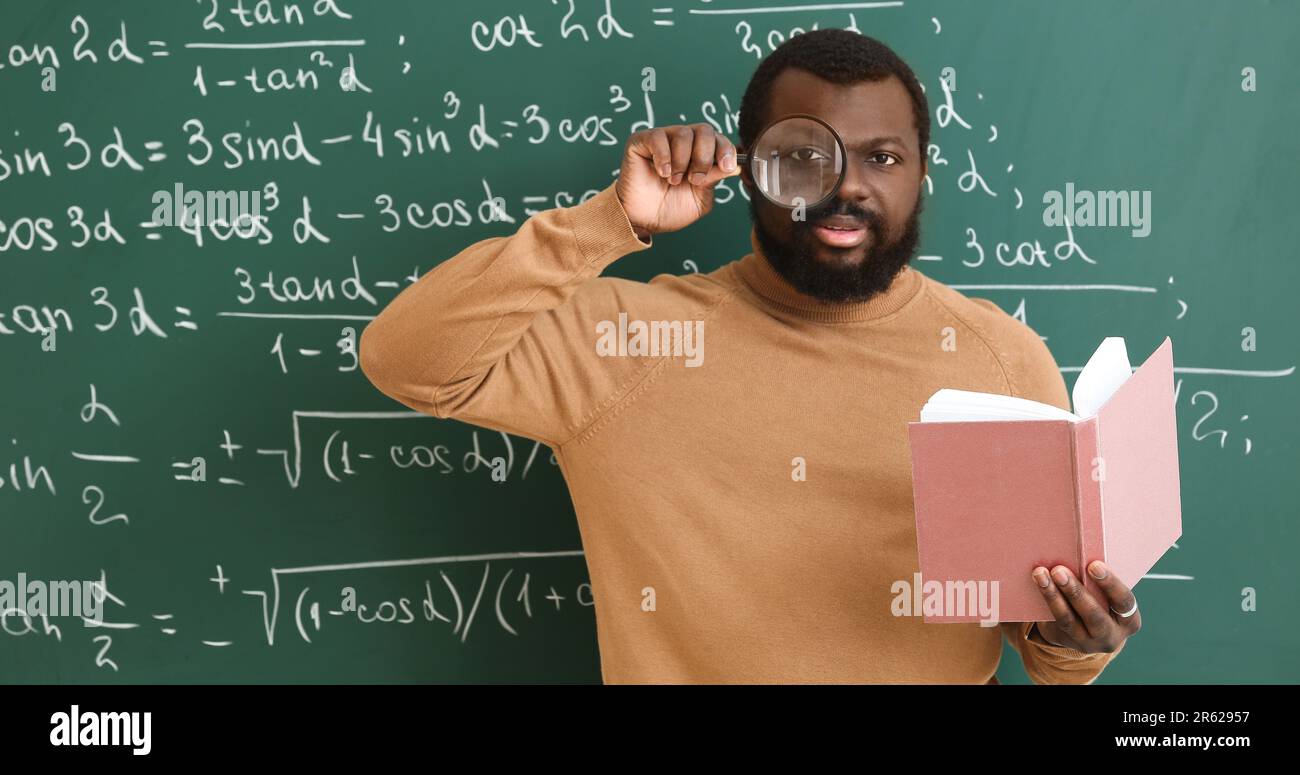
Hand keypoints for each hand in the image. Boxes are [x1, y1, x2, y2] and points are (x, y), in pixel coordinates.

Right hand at [615, 123, 741, 239]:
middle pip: (704, 130)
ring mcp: (662, 139)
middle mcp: (683, 142)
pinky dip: (663, 156)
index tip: (727, 167)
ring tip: (673, 180)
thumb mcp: (701, 197)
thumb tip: (734, 165)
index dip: (726, 150)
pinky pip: (658, 137)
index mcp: (700, 153)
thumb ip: (715, 179)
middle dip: (704, 157)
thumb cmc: (671, 209)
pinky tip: (662, 173)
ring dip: (682, 161)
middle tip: (694, 179)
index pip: (719, 139)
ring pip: (683, 133)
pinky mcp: (641, 141)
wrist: (645, 221)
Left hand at [1028, 561, 1139, 652]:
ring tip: (1041, 574)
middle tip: (1059, 570)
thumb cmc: (1103, 603)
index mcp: (1129, 620)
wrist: (1087, 633)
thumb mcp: (1110, 597)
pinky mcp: (1068, 641)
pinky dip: (1047, 600)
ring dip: (1053, 595)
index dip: (1110, 583)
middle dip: (1076, 591)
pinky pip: (1056, 620)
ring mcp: (1088, 642)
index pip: (1124, 601)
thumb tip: (1083, 548)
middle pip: (1094, 614)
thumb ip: (1102, 581)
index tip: (1094, 565)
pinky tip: (1039, 583)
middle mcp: (1111, 635)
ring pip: (1069, 619)